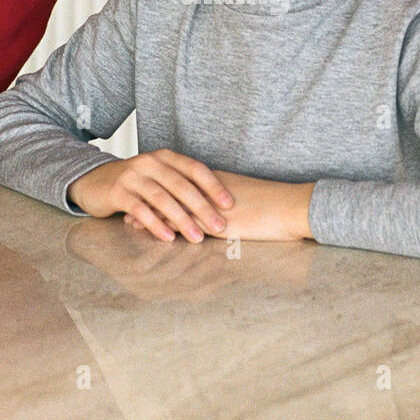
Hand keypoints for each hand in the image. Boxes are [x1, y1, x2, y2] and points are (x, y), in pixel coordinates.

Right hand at [72, 149, 233, 242]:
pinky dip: (156, 224)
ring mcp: (133, 176)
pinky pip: (140, 209)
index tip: (229, 204)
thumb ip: (180, 185)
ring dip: (182, 219)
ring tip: (197, 237)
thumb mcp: (158, 177)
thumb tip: (215, 207)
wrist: (94, 181)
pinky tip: (168, 237)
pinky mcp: (117, 192)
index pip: (194, 169)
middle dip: (202, 207)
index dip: (213, 186)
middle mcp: (150, 162)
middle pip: (181, 185)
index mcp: (165, 157)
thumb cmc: (135, 183)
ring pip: (162, 198)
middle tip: (220, 226)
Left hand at [123, 168, 312, 242]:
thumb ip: (227, 204)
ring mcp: (210, 207)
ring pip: (172, 209)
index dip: (162, 188)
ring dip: (150, 216)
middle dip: (149, 200)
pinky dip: (163, 229)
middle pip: (170, 193)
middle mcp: (208, 191)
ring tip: (130, 221)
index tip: (146, 192)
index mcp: (216, 182)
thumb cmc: (274, 207)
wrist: (290, 207)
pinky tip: (149, 237)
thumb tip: (219, 214)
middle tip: (128, 204)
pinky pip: (183, 225)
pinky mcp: (215, 223)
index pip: (181, 183)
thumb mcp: (246, 201)